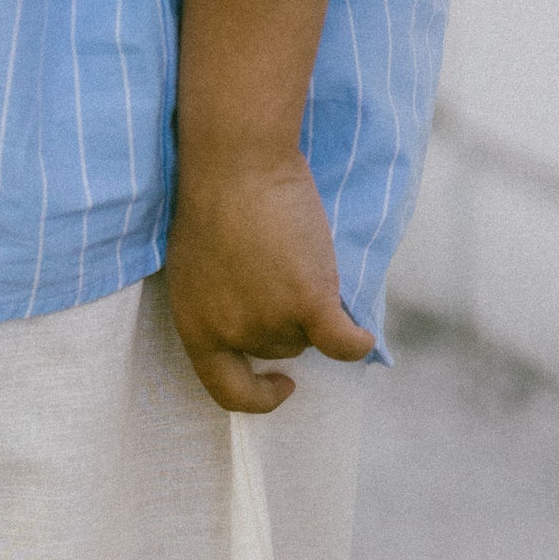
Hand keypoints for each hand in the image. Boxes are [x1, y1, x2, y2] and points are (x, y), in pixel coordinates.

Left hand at [165, 148, 374, 413]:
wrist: (235, 163)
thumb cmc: (213, 200)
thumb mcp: (198, 269)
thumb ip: (221, 304)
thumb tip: (254, 324)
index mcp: (196, 328)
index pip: (227, 391)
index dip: (257, 396)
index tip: (281, 383)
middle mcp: (232, 334)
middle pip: (280, 351)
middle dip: (289, 319)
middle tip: (287, 269)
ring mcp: (270, 321)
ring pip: (309, 337)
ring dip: (316, 309)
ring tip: (302, 258)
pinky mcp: (307, 302)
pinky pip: (343, 343)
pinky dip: (356, 343)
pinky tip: (362, 337)